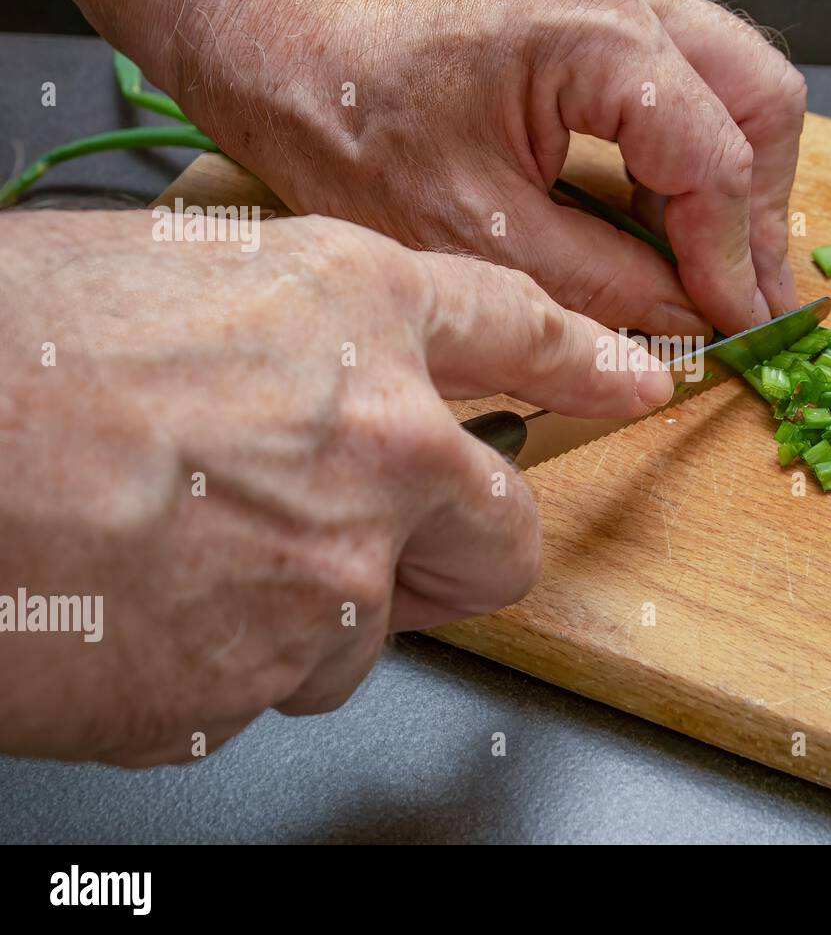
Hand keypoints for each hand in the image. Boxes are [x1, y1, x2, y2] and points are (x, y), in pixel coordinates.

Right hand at [0, 209, 669, 764]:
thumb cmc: (13, 357)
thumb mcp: (181, 283)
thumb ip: (308, 339)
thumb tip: (360, 383)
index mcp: (352, 311)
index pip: (522, 328)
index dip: (590, 359)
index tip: (636, 382)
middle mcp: (377, 439)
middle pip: (504, 526)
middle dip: (460, 543)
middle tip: (380, 538)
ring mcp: (334, 570)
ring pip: (386, 621)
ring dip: (317, 606)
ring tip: (196, 557)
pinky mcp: (268, 677)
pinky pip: (291, 679)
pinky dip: (238, 658)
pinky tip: (157, 606)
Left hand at [178, 0, 806, 336]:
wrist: (285, 42)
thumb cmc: (345, 115)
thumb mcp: (474, 234)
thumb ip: (601, 284)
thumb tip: (684, 318)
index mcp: (594, 33)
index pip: (715, 159)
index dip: (733, 258)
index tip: (737, 325)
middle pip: (761, 100)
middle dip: (760, 211)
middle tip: (742, 295)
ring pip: (739, 82)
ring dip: (733, 181)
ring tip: (706, 265)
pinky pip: (692, 76)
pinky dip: (692, 152)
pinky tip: (664, 215)